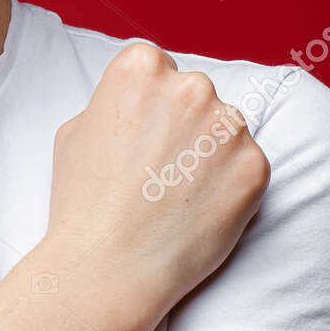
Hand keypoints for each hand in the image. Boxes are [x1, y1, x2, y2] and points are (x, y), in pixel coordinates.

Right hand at [44, 42, 270, 325]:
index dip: (150, 103)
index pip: (158, 66)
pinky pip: (247, 164)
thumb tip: (137, 107)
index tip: (142, 132)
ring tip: (178, 192)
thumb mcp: (74, 131)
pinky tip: (198, 208)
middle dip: (184, 123)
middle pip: (196, 94)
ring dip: (210, 151)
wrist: (109, 264)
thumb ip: (111, 103)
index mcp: (141, 67)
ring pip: (225, 129)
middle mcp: (190, 86)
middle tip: (160, 166)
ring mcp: (227, 127)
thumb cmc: (83, 200)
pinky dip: (230, 184)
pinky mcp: (255, 166)